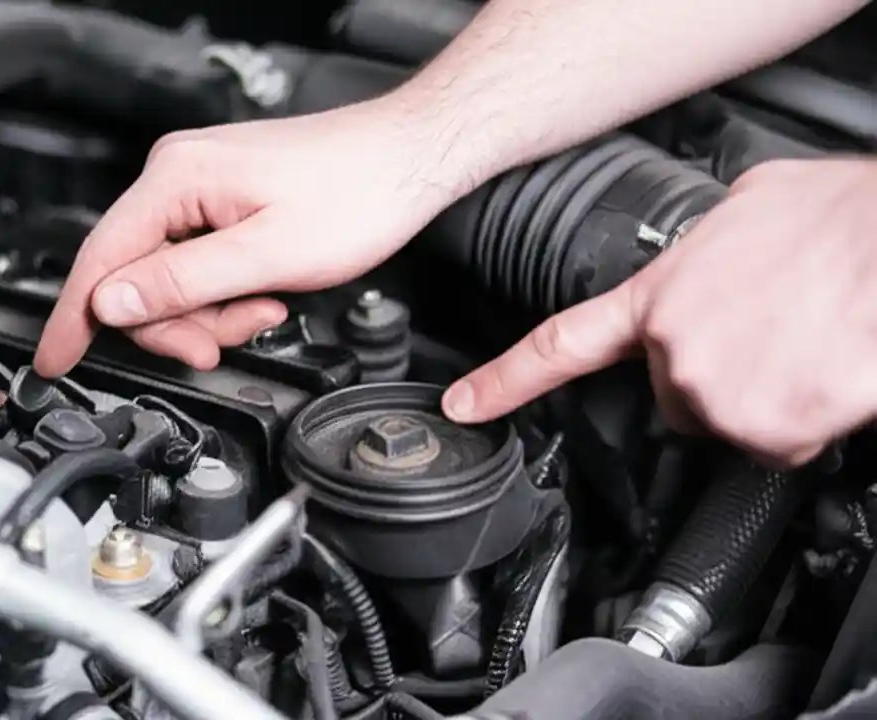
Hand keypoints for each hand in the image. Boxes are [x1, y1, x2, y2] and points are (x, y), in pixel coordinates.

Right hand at [33, 98, 461, 376]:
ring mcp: (200, 187)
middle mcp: (178, 175)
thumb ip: (181, 283)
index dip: (76, 318)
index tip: (56, 360)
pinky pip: (199, 261)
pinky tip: (262, 293)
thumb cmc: (357, 193)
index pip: (99, 259)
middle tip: (217, 345)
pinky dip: (225, 292)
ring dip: (209, 310)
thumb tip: (109, 304)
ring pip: (170, 276)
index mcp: (176, 180)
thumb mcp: (265, 255)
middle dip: (176, 322)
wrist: (407, 160)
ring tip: (262, 309)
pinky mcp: (223, 199)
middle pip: (135, 276)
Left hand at [444, 158, 876, 467]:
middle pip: (674, 396)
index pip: (558, 345)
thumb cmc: (843, 220)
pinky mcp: (763, 427)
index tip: (466, 406)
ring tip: (805, 347)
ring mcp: (713, 391)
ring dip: (765, 397)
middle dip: (714, 380)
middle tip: (770, 339)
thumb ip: (708, 242)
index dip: (504, 380)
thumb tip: (714, 247)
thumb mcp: (754, 202)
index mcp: (657, 296)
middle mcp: (672, 349)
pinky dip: (803, 420)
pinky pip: (779, 442)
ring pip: (731, 421)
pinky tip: (823, 374)